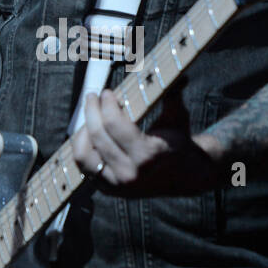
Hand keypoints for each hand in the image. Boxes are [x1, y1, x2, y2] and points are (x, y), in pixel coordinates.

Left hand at [72, 88, 221, 197]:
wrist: (185, 175)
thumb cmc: (178, 141)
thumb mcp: (178, 117)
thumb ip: (174, 96)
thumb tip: (179, 76)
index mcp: (148, 155)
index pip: (114, 124)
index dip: (106, 104)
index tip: (107, 92)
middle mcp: (130, 174)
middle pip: (97, 136)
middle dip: (91, 111)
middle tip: (93, 97)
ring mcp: (117, 185)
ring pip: (84, 154)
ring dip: (83, 130)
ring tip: (90, 116)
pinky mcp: (108, 190)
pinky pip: (84, 167)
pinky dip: (82, 148)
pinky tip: (88, 133)